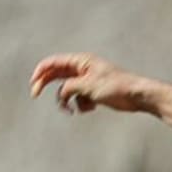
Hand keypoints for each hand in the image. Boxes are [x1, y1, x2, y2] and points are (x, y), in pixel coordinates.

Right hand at [29, 53, 149, 113]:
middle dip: (46, 85)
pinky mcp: (94, 93)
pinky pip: (78, 99)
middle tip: (35, 95)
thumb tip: (60, 95)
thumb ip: (69, 87)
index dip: (40, 72)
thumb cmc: (116, 86)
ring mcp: (87, 81)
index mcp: (81, 61)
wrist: (137, 96)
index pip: (53, 63)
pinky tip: (92, 107)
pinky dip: (80, 105)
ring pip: (67, 90)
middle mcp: (82, 69)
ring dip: (66, 100)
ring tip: (72, 110)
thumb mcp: (88, 86)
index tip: (34, 85)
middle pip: (56, 75)